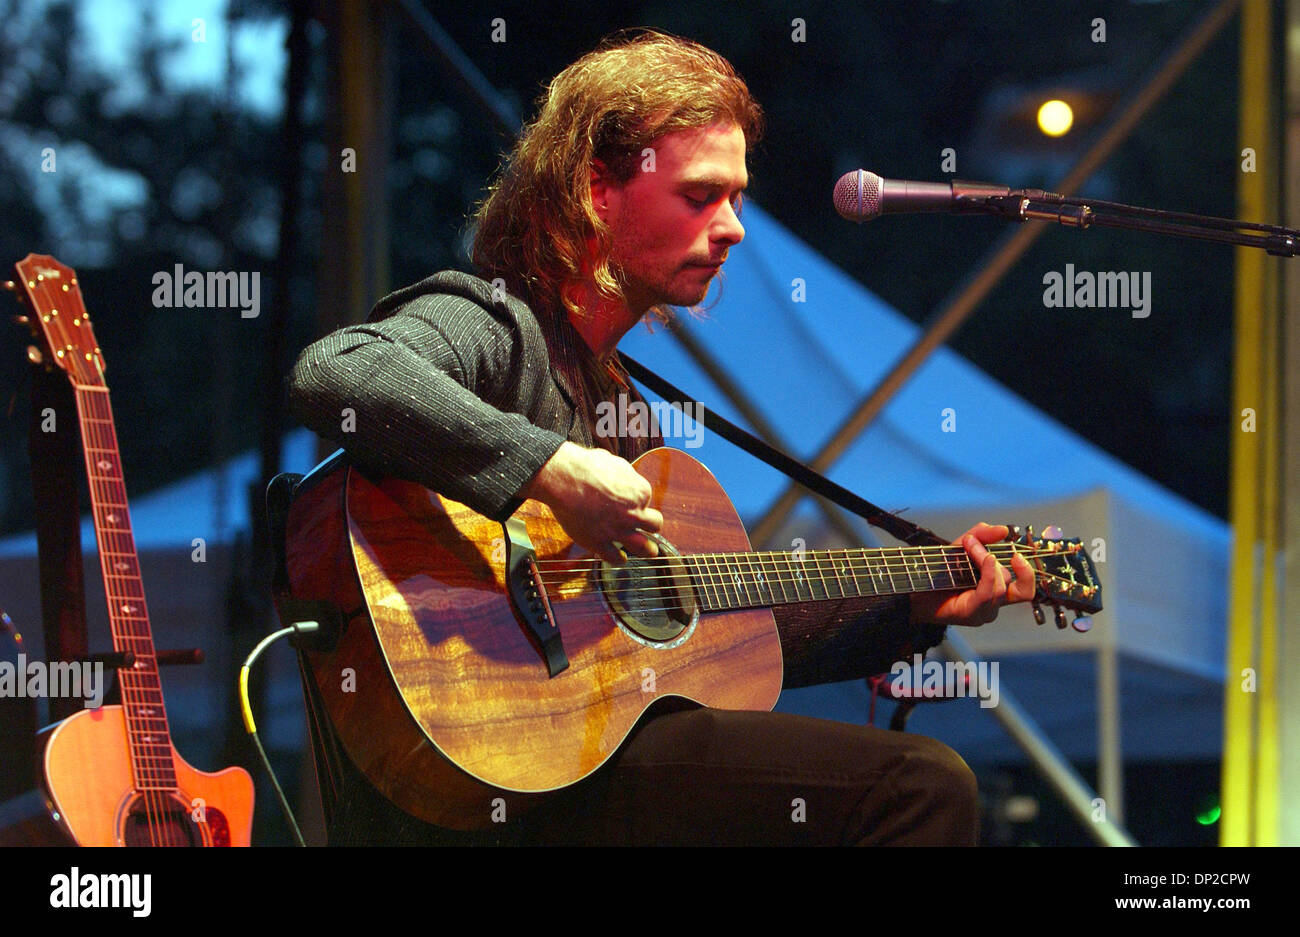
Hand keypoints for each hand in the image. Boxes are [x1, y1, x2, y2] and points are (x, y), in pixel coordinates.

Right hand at [522, 442, 662, 564]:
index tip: (627, 502)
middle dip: (651, 526)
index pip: (646, 501)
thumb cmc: (587, 466)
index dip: (637, 502)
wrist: (564, 478)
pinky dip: (619, 559)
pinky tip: (620, 558)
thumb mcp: (616, 463)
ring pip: (645, 548)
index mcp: (640, 492)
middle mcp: (633, 514)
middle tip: (647, 528)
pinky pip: (615, 558)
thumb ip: (626, 477)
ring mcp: (618, 531)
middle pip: (655, 525)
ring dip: (647, 550)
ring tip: (647, 551)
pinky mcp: (599, 542)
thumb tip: (627, 479)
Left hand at [908, 522, 1034, 626]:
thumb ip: (982, 536)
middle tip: (972, 542)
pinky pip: (988, 593)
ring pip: (1000, 586)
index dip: (1026, 571)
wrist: (912, 588)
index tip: (1016, 553)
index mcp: (995, 590)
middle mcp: (993, 604)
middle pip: (1009, 581)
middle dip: (990, 555)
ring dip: (984, 560)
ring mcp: (983, 611)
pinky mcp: (971, 614)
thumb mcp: (961, 548)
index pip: (1025, 587)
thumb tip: (1004, 530)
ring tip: (967, 546)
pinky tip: (984, 560)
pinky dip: (988, 574)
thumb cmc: (937, 573)